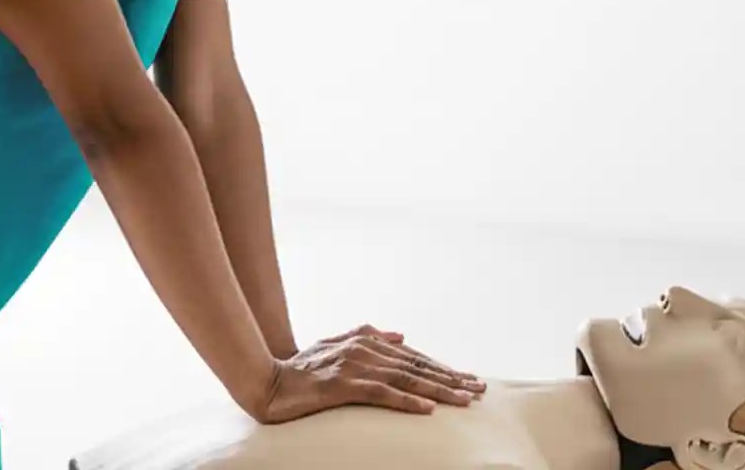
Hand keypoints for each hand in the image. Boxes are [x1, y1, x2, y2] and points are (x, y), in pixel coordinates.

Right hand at [252, 324, 486, 423]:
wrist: (266, 382)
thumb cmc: (301, 368)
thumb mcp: (335, 345)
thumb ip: (367, 336)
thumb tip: (400, 335)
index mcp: (366, 340)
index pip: (414, 357)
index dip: (443, 368)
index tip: (469, 379)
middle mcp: (365, 349)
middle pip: (417, 366)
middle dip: (451, 379)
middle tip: (479, 390)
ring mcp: (354, 366)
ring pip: (406, 379)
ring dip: (438, 390)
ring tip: (464, 400)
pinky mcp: (341, 385)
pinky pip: (381, 394)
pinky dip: (406, 401)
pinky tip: (427, 410)